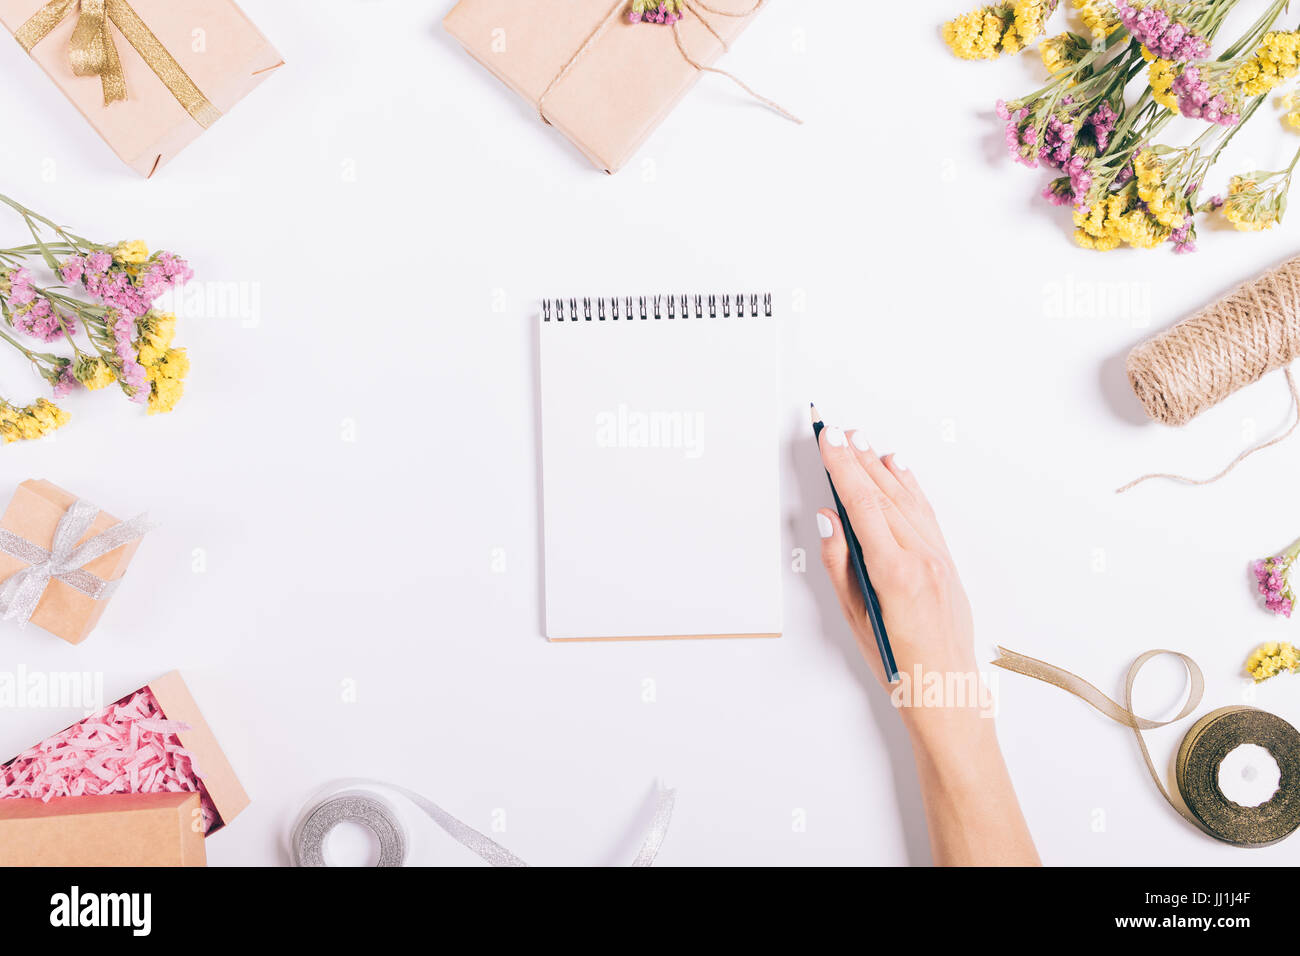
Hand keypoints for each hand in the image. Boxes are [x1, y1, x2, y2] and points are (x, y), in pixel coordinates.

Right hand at [815, 425, 981, 736]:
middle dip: (856, 458)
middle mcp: (923, 559)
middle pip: (883, 494)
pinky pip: (926, 513)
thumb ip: (839, 564)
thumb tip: (828, 519)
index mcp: (895, 573)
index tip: (827, 440)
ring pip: (906, 499)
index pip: (863, 505)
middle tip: (835, 430)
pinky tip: (898, 468)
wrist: (948, 694)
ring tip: (861, 440)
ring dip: (880, 466)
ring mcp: (940, 558)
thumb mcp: (855, 618)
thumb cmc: (900, 667)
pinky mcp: (948, 562)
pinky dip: (910, 485)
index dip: (842, 467)